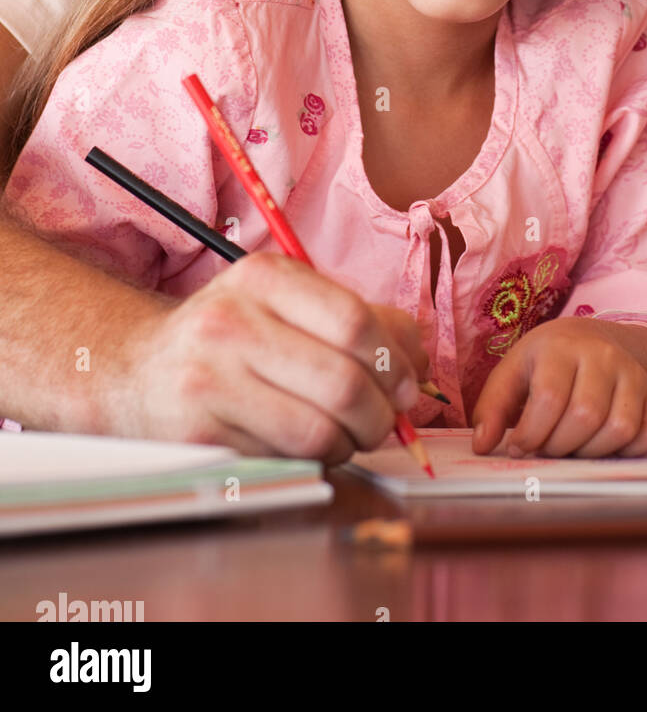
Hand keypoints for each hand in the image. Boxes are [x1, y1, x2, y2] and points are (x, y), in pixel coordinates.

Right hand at [118, 253, 428, 463]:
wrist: (137, 371)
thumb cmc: (231, 337)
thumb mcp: (286, 301)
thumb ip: (359, 318)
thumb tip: (419, 357)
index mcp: (265, 277)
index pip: (356, 321)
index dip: (396, 362)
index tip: (408, 384)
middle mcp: (232, 321)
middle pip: (344, 381)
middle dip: (381, 413)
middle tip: (385, 421)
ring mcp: (210, 378)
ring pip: (319, 428)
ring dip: (351, 443)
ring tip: (349, 435)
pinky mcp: (199, 432)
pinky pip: (285, 457)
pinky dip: (315, 460)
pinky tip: (310, 445)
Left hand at [470, 317, 646, 458]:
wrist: (588, 340)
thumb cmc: (544, 362)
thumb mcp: (511, 374)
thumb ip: (491, 408)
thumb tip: (483, 446)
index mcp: (562, 346)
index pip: (550, 397)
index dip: (531, 433)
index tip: (518, 447)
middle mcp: (604, 356)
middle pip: (586, 415)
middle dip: (559, 446)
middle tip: (546, 449)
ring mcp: (635, 375)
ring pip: (620, 428)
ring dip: (590, 453)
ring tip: (571, 448)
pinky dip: (630, 451)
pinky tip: (604, 446)